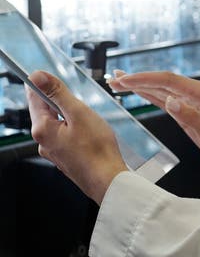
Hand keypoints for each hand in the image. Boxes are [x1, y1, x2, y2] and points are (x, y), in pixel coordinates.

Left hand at [27, 70, 127, 204]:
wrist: (108, 180)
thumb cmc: (97, 150)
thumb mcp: (78, 112)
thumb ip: (58, 93)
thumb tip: (38, 76)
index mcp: (42, 129)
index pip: (34, 97)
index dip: (43, 83)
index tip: (53, 76)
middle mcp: (43, 141)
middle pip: (45, 110)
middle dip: (60, 101)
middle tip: (79, 101)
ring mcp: (53, 151)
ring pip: (56, 123)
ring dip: (69, 115)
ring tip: (87, 119)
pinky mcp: (64, 157)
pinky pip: (64, 135)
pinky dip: (74, 128)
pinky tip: (88, 132)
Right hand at [109, 71, 199, 176]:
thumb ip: (191, 117)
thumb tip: (170, 101)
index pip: (167, 81)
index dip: (144, 79)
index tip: (125, 80)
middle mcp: (195, 92)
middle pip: (161, 81)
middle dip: (136, 79)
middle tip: (113, 78)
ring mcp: (190, 100)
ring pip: (160, 88)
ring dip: (139, 85)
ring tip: (118, 82)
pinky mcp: (187, 109)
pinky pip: (164, 98)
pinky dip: (149, 94)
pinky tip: (137, 92)